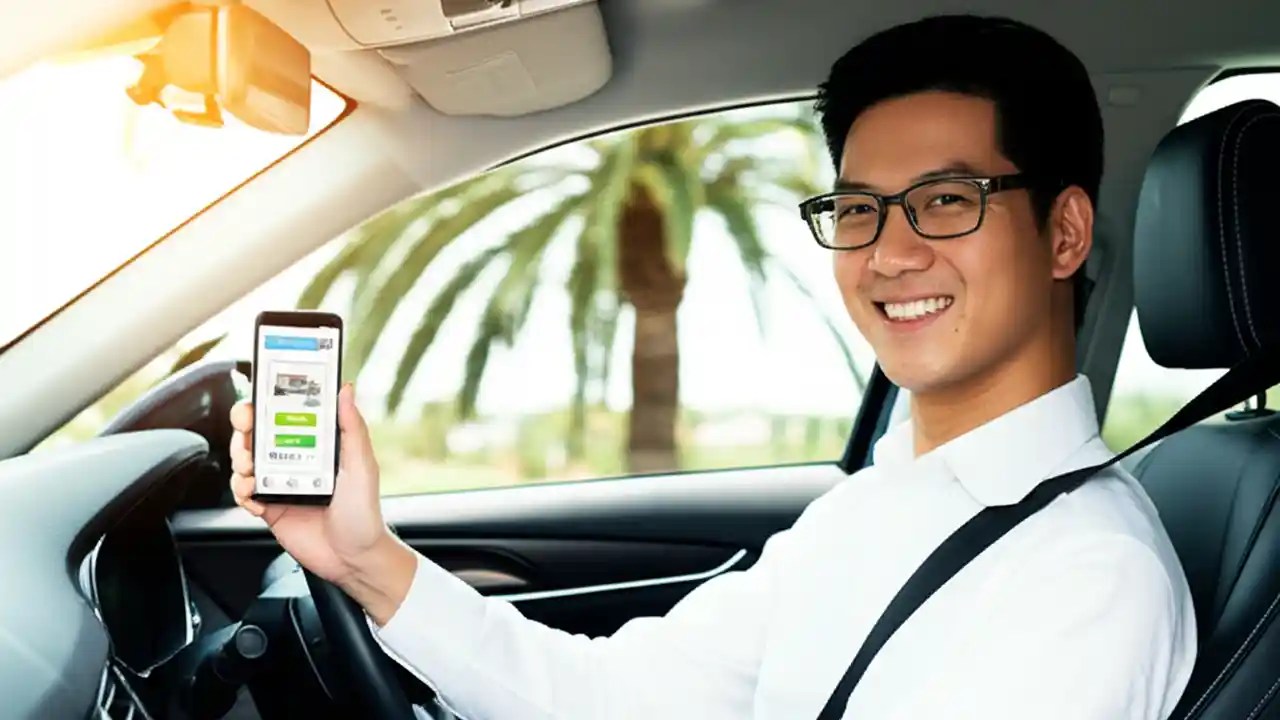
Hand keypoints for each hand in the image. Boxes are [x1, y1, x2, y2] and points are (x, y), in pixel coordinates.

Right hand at [229, 384, 414, 622]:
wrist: (354, 558)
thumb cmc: (364, 512)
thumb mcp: (362, 465)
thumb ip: (351, 427)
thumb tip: (346, 389)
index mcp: (316, 446)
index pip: (287, 416)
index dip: (269, 403)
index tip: (259, 394)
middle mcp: (295, 462)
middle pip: (258, 435)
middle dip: (245, 428)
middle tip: (246, 429)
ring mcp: (280, 485)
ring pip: (245, 462)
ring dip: (240, 458)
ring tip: (250, 466)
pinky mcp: (270, 509)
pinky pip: (244, 493)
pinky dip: (242, 489)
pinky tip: (252, 491)